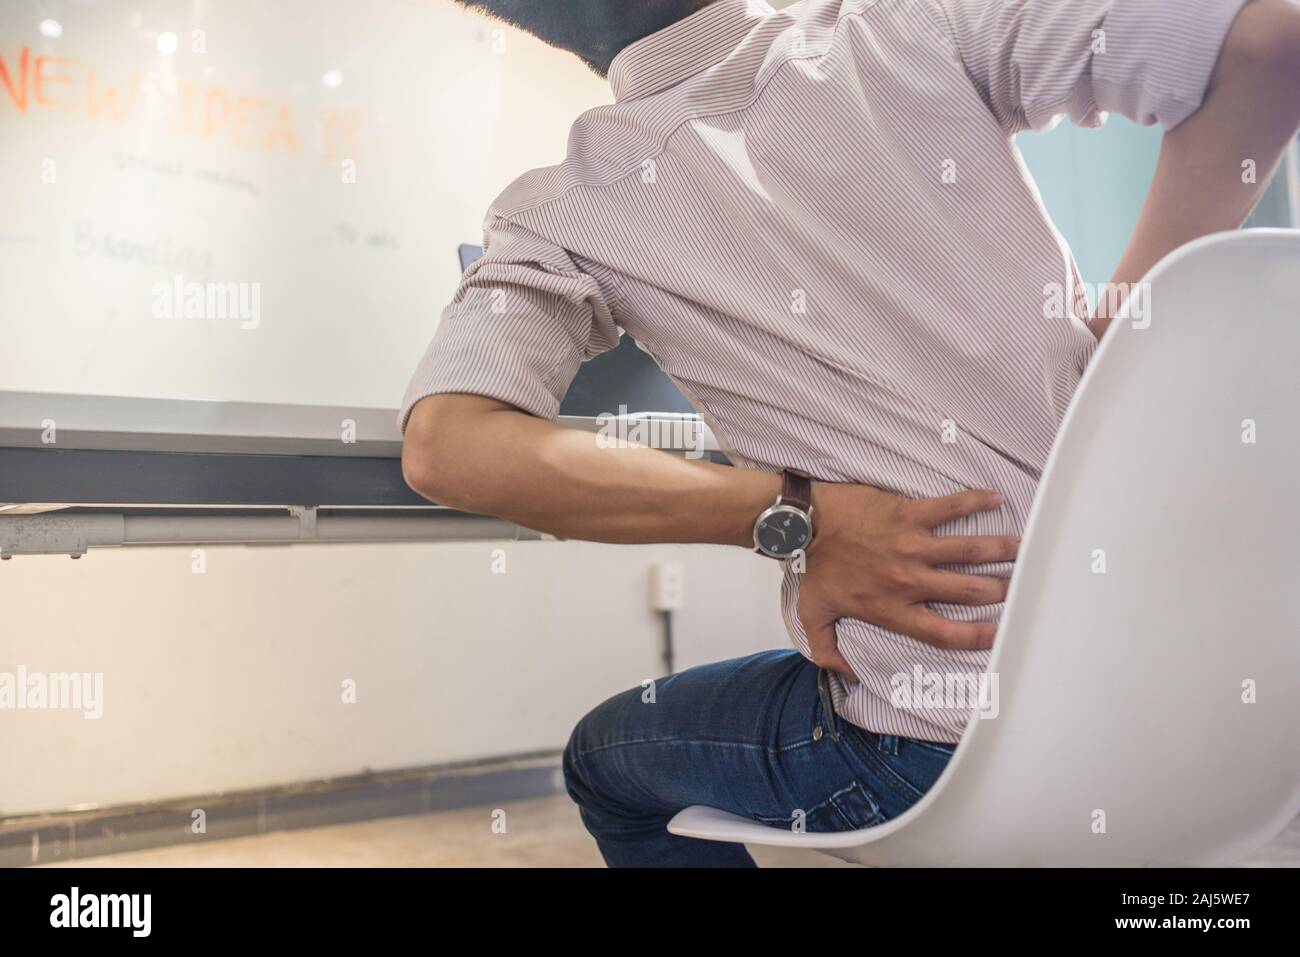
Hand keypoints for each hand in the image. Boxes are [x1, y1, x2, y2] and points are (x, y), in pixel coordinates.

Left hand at [796, 484, 1017, 677]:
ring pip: (970, 551)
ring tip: (1022, 550)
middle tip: (1018, 587)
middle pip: (969, 592)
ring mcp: (912, 545)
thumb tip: (846, 674)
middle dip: (1000, 591)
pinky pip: (951, 507)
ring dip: (1001, 550)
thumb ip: (828, 651)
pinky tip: (996, 499)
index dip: (976, 637)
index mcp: (890, 609)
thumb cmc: (810, 567)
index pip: (944, 632)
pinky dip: (976, 502)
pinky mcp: (909, 514)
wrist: (803, 525)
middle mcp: (908, 581)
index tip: (999, 634)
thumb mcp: (813, 617)